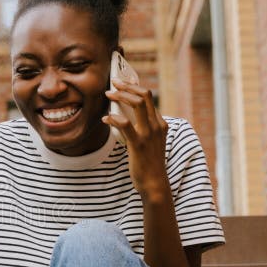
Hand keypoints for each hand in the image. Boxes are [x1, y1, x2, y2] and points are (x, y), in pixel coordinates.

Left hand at [103, 80, 169, 200]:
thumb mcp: (150, 142)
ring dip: (120, 96)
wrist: (154, 182)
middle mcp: (157, 125)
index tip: (122, 83)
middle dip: (127, 86)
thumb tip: (124, 116)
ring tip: (108, 95)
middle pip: (144, 95)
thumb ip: (142, 128)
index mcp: (160, 123)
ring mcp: (149, 134)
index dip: (134, 87)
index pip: (148, 97)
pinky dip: (113, 117)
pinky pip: (125, 124)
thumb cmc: (149, 163)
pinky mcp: (139, 143)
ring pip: (136, 104)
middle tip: (113, 84)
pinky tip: (105, 118)